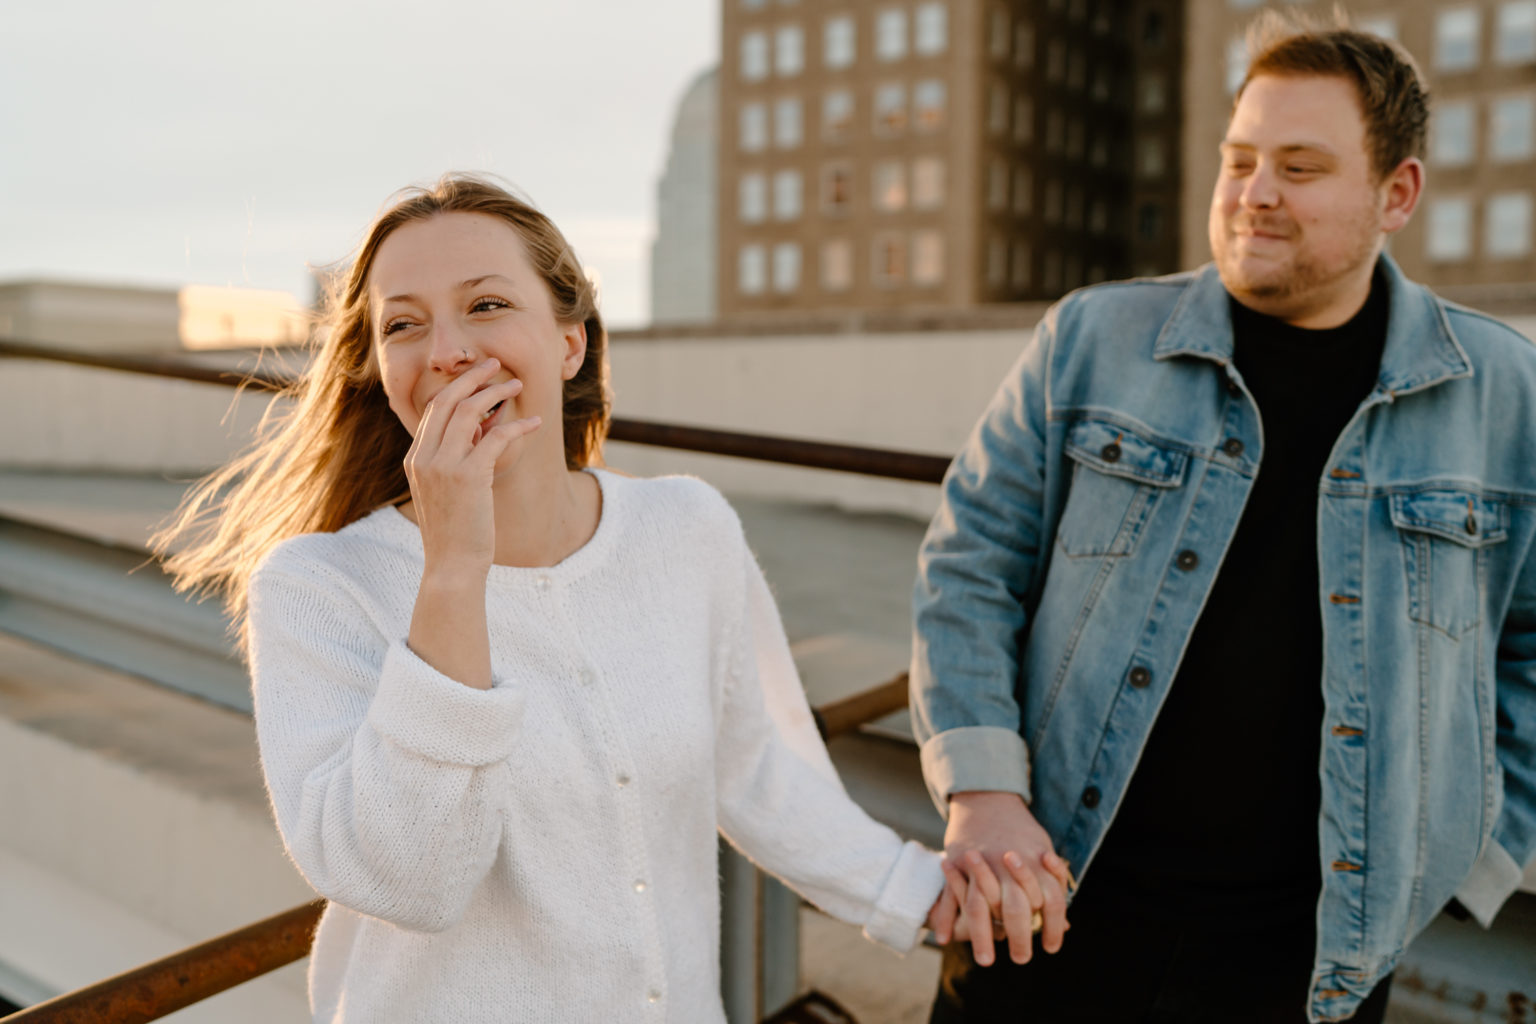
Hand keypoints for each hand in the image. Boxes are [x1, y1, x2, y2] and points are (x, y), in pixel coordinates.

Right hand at [401, 358, 540, 690]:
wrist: (452, 566)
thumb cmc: (454, 533)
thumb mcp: (445, 493)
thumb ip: (452, 463)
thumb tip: (479, 437)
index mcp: (415, 460)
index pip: (433, 411)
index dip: (456, 389)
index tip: (478, 377)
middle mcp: (423, 457)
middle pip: (447, 401)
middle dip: (472, 377)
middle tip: (494, 363)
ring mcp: (443, 465)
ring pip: (470, 411)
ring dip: (496, 393)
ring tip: (517, 385)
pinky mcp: (469, 476)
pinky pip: (495, 437)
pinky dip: (518, 425)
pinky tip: (535, 423)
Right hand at [943, 791, 1071, 963]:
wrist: (987, 798)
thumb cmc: (1019, 831)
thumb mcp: (1042, 852)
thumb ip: (1053, 889)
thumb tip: (1067, 926)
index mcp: (1035, 861)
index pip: (1052, 901)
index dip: (1055, 926)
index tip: (1050, 948)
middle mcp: (1008, 863)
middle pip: (1016, 908)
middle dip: (1019, 938)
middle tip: (1021, 959)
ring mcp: (980, 862)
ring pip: (979, 906)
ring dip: (981, 936)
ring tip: (985, 961)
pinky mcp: (957, 860)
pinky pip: (949, 893)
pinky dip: (945, 917)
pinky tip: (944, 939)